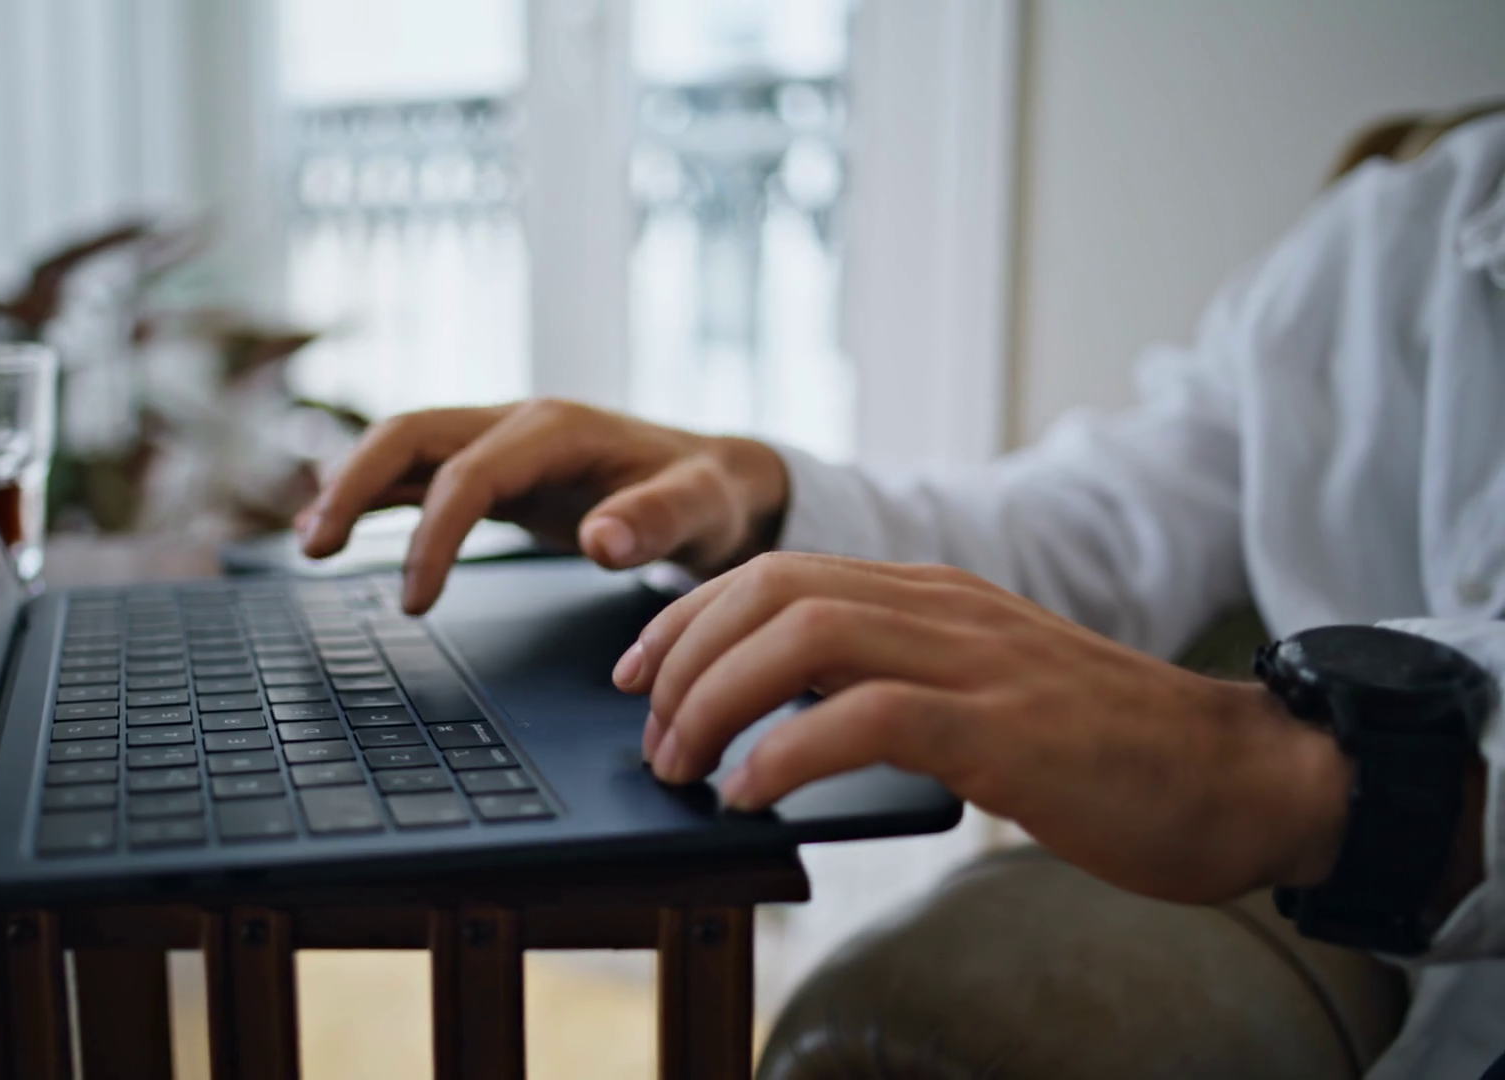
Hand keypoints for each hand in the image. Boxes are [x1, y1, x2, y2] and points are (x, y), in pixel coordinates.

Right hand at [296, 399, 789, 612]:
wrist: (720, 478)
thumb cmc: (712, 494)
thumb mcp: (706, 510)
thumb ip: (657, 521)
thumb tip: (599, 542)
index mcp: (558, 430)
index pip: (469, 472)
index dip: (434, 535)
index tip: (416, 602)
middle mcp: (518, 425)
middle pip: (411, 435)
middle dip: (354, 483)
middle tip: (315, 548)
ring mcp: (501, 444)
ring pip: (404, 448)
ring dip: (350, 486)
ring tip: (309, 543)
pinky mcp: (495, 471)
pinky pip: (419, 474)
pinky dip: (375, 497)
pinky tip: (340, 531)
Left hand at [614, 552, 1352, 905]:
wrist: (1240, 774)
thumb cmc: (1106, 750)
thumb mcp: (983, 692)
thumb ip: (897, 681)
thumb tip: (791, 720)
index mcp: (934, 594)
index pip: (780, 570)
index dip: (691, 617)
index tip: (641, 671)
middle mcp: (944, 606)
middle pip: (773, 587)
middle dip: (687, 654)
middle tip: (649, 730)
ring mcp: (975, 659)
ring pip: (805, 633)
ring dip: (719, 698)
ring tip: (683, 765)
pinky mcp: (1002, 727)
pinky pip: (865, 716)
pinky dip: (786, 754)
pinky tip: (750, 795)